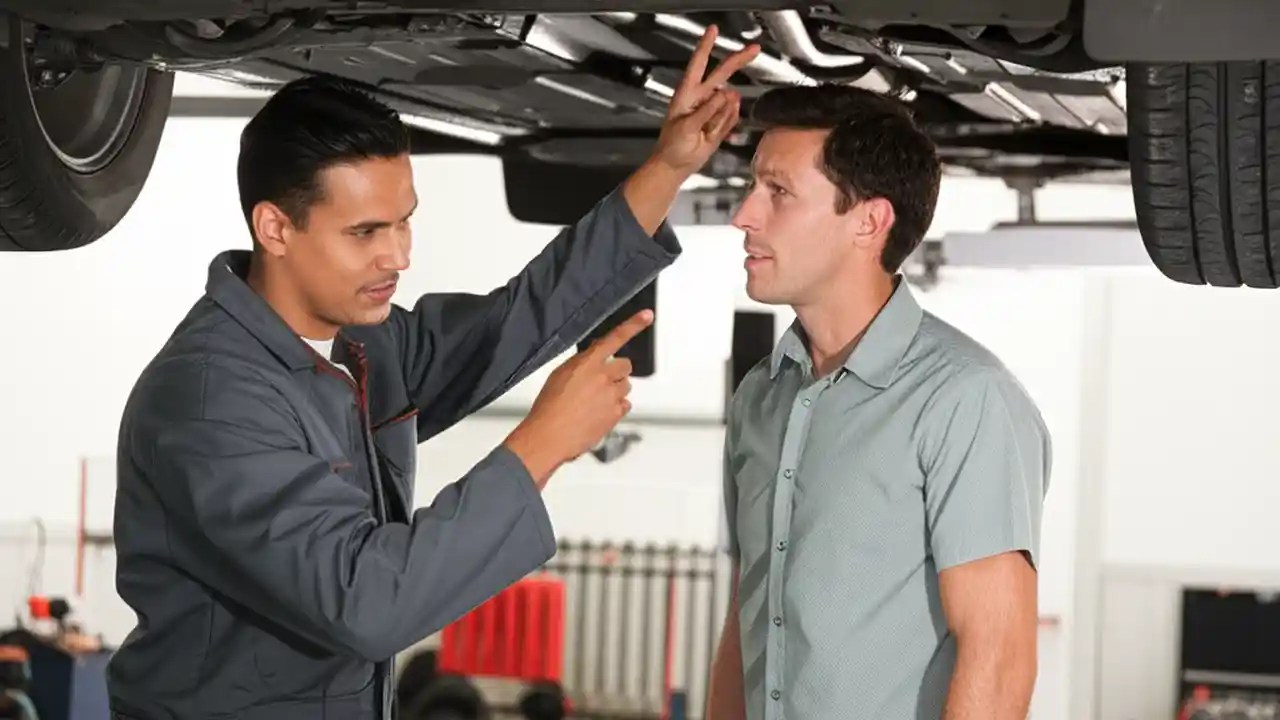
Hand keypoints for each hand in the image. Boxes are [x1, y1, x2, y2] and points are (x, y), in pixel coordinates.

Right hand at [504, 310, 653, 486]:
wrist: (549, 436)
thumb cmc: (548, 408)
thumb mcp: (560, 375)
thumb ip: (581, 364)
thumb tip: (592, 360)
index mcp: (587, 362)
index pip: (614, 338)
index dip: (633, 325)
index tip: (647, 316)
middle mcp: (603, 376)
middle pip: (625, 366)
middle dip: (616, 372)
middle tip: (602, 382)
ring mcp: (612, 396)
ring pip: (625, 387)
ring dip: (615, 391)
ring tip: (594, 402)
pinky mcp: (616, 414)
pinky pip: (624, 405)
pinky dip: (615, 408)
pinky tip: (598, 413)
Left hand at [650, 25, 760, 175]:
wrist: (676, 166)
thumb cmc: (673, 146)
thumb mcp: (687, 127)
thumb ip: (707, 111)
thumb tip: (728, 95)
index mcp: (687, 93)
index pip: (698, 64)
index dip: (706, 46)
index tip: (713, 29)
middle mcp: (701, 97)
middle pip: (722, 73)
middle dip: (738, 60)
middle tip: (754, 49)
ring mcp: (713, 109)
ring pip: (729, 104)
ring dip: (722, 119)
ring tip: (705, 133)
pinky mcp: (721, 122)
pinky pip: (732, 119)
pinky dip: (726, 127)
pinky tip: (712, 135)